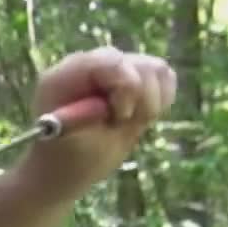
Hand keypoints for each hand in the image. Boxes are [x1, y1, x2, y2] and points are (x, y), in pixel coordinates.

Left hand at [15, 46, 175, 199]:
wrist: (68, 165)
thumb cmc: (67, 160)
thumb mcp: (77, 146)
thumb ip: (93, 114)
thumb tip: (123, 87)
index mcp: (64, 78)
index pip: (111, 61)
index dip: (127, 88)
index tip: (120, 117)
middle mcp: (88, 64)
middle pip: (139, 64)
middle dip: (141, 99)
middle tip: (121, 123)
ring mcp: (111, 67)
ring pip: (155, 69)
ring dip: (150, 102)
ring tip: (125, 123)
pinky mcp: (132, 74)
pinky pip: (163, 76)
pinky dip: (159, 99)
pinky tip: (137, 117)